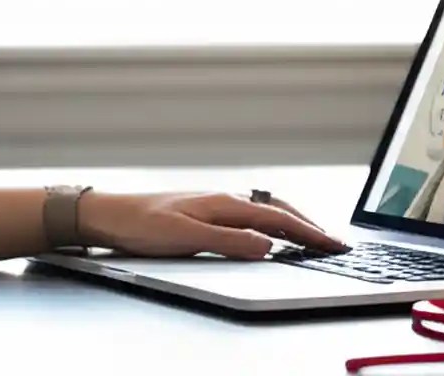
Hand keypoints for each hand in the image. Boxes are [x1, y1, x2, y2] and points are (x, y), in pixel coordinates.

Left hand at [76, 191, 349, 259]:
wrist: (108, 214)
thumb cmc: (141, 224)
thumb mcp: (186, 237)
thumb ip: (229, 240)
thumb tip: (268, 245)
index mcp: (225, 203)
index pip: (278, 219)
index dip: (309, 233)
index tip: (333, 245)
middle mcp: (225, 199)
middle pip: (279, 210)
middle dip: (309, 226)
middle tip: (334, 243)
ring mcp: (216, 203)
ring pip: (266, 210)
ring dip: (293, 222)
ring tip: (312, 235)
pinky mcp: (206, 211)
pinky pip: (251, 214)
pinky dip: (273, 222)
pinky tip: (271, 230)